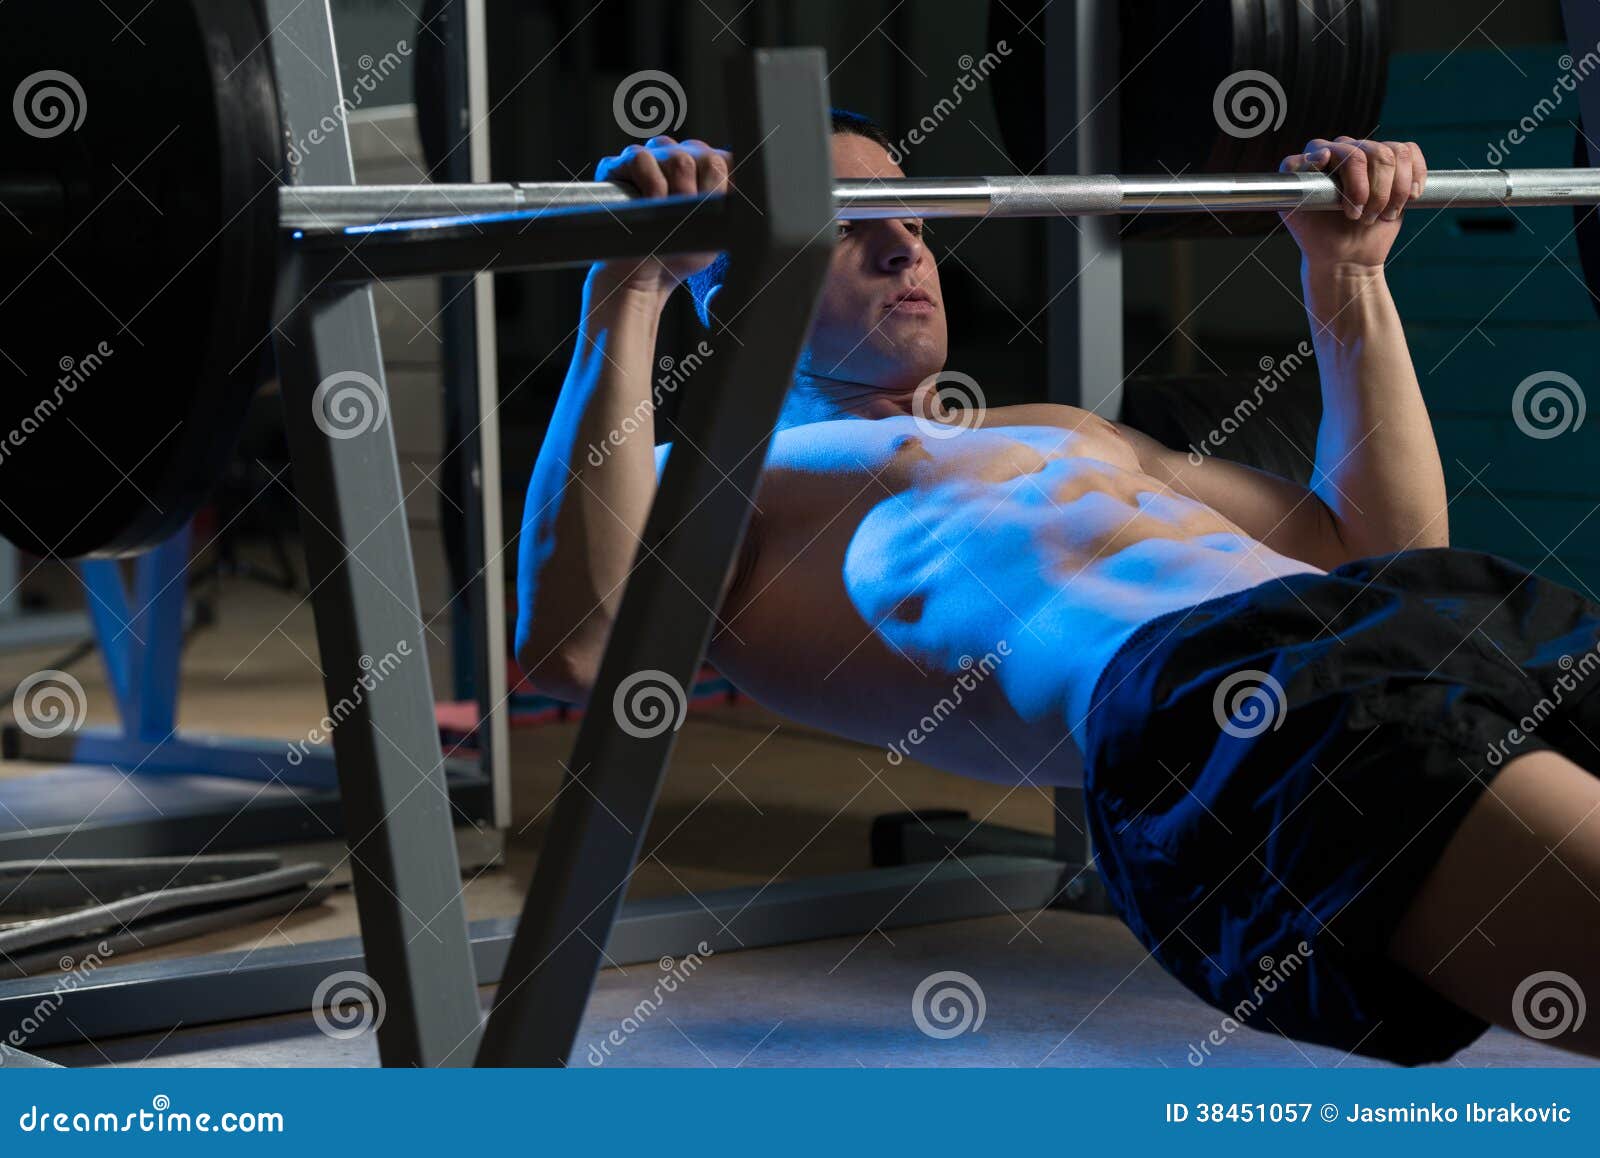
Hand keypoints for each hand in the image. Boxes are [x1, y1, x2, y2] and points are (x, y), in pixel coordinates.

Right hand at [592, 135, 732, 296]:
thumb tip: (745, 189)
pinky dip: (651, 182)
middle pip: (706, 156)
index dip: (726, 183)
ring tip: (673, 215)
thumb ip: (733, 204)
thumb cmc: (680, 252)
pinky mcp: (618, 167)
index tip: (719, 209)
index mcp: (702, 169)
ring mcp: (650, 160)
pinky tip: (652, 203)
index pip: (726, 159)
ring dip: (681, 189)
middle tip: (693, 218)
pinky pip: (641, 158)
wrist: (645, 275)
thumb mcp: (718, 231)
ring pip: (677, 156)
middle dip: (705, 192)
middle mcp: (677, 158)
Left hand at [1279, 137, 1427, 271]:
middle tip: (1360, 217)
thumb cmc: (1317, 235)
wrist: (1345, 254)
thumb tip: (1320, 155)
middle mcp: (1343, 149)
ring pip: (1394, 154)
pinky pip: (1410, 153)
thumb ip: (1295, 182)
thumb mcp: (1294, 212)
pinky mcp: (1394, 161)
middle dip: (1371, 190)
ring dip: (1393, 191)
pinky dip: (1414, 177)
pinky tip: (1408, 198)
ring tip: (1380, 215)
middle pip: (1371, 152)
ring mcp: (1369, 153)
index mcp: (1316, 156)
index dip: (1350, 172)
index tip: (1348, 201)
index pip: (1338, 149)